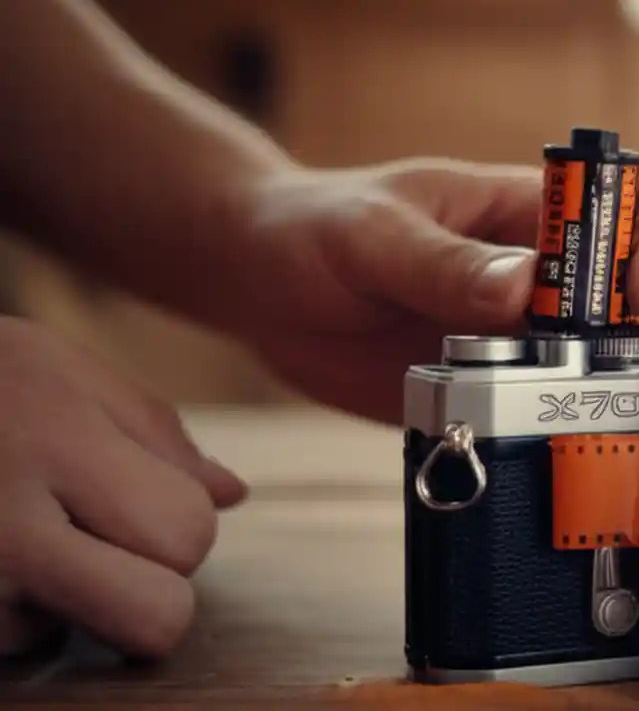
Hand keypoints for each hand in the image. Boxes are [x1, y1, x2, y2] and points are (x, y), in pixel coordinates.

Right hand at [0, 318, 245, 657]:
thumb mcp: (54, 370)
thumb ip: (151, 431)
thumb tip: (230, 495)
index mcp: (58, 439)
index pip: (188, 535)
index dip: (176, 527)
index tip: (133, 500)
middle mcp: (1, 524)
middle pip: (156, 620)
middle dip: (147, 595)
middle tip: (100, 549)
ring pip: (61, 645)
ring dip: (52, 605)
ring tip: (1, 536)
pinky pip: (2, 655)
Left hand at [218, 159, 638, 424]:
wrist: (253, 281)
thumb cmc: (315, 226)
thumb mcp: (376, 235)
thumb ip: (445, 262)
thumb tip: (525, 287)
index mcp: (518, 214)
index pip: (615, 221)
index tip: (637, 297)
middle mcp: (527, 278)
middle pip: (615, 306)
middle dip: (628, 341)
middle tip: (597, 374)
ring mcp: (505, 338)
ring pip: (579, 368)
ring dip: (585, 395)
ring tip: (560, 418)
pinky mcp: (476, 389)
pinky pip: (522, 413)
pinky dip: (533, 433)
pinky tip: (517, 445)